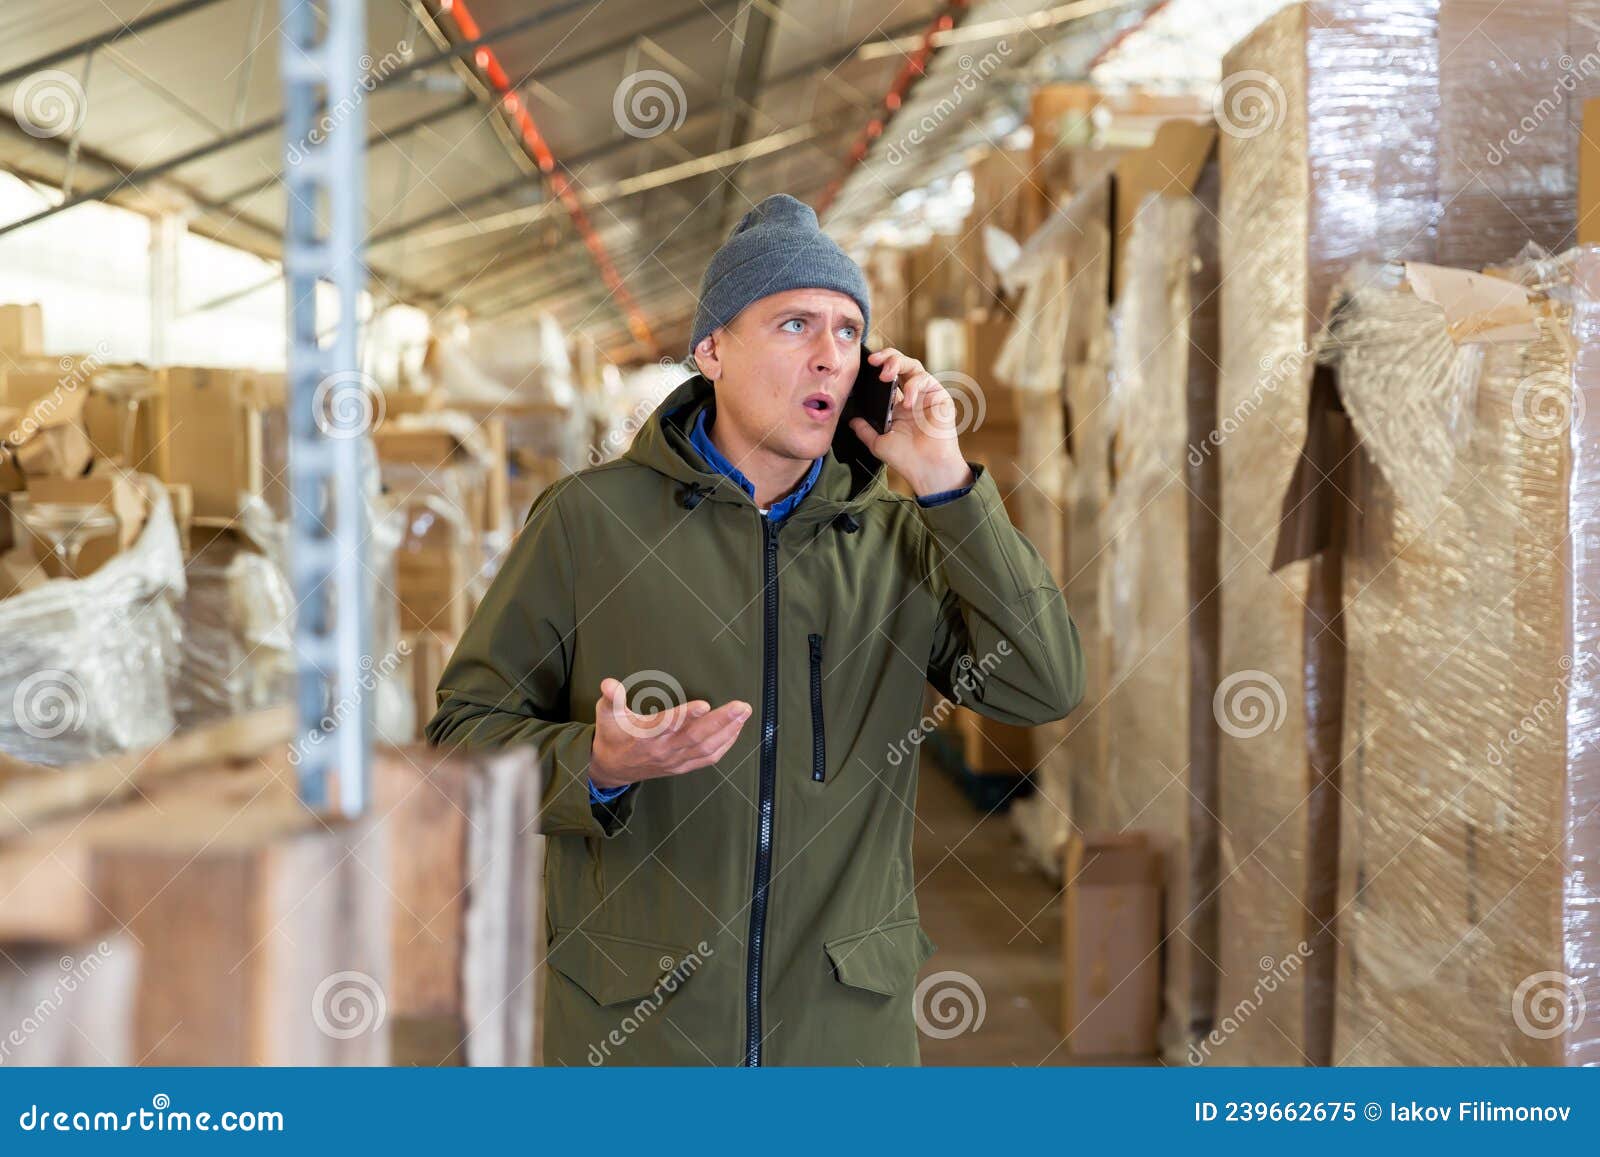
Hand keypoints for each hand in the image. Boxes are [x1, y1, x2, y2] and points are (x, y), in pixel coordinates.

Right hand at [589, 677, 752, 788]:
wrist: (612, 768)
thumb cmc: (612, 735)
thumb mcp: (606, 714)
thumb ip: (611, 698)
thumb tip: (608, 684)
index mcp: (644, 736)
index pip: (667, 725)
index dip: (685, 715)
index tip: (703, 704)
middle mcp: (663, 749)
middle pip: (695, 737)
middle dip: (720, 721)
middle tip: (740, 706)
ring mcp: (674, 760)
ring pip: (706, 748)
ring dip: (728, 731)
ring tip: (743, 714)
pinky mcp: (682, 766)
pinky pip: (708, 758)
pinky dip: (725, 745)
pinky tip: (736, 730)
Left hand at [848, 347, 974, 496]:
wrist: (926, 469)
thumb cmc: (906, 458)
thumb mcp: (877, 442)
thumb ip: (864, 429)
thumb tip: (851, 419)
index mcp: (898, 404)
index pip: (888, 377)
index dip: (878, 367)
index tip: (864, 365)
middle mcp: (913, 396)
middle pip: (901, 364)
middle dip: (887, 357)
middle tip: (873, 361)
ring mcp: (926, 395)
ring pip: (914, 366)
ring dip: (898, 364)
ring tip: (885, 374)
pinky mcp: (940, 397)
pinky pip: (925, 380)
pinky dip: (914, 386)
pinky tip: (907, 402)